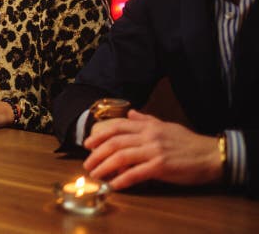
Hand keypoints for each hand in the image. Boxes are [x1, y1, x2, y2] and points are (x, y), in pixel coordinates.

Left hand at [83, 110, 221, 189]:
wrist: (211, 155)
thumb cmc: (188, 142)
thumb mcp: (166, 126)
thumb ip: (146, 120)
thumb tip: (130, 113)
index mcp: (148, 127)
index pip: (117, 127)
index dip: (99, 135)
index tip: (87, 144)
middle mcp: (148, 137)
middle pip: (115, 142)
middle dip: (97, 153)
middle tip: (87, 164)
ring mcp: (154, 151)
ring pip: (121, 157)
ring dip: (105, 166)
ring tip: (96, 174)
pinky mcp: (161, 167)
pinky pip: (136, 173)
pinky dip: (122, 179)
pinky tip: (114, 185)